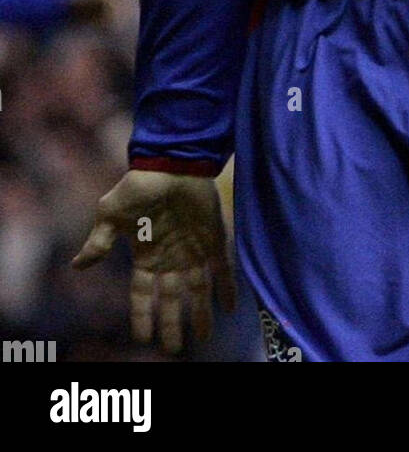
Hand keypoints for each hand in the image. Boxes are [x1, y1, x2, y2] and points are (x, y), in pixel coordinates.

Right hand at [72, 170, 235, 353]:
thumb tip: (76, 266)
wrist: (172, 162)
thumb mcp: (110, 214)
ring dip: (201, 313)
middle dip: (171, 323)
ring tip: (203, 336)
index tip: (142, 340)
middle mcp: (170, 258)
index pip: (142, 294)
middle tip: (174, 349)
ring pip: (197, 290)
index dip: (142, 316)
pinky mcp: (214, 238)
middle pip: (171, 299)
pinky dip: (227, 287)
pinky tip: (231, 307)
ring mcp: (193, 250)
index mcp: (146, 256)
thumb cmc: (139, 187)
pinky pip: (222, 268)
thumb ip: (98, 242)